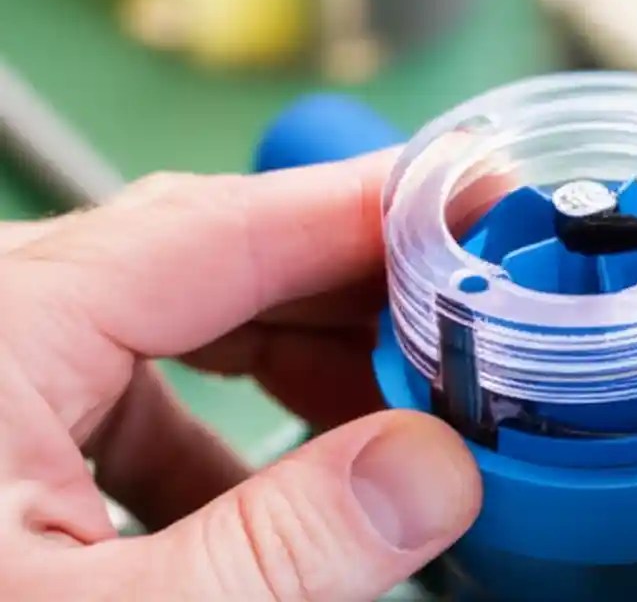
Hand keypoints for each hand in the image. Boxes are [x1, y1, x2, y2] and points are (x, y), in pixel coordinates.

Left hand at [0, 152, 479, 599]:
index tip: (480, 198)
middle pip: (227, 258)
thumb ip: (278, 547)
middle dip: (365, 296)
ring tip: (409, 414)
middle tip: (475, 328)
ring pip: (198, 318)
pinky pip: (153, 383)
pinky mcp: (18, 411)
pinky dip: (244, 423)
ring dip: (315, 362)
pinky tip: (300, 494)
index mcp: (10, 321)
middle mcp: (11, 313)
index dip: (374, 205)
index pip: (230, 222)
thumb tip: (433, 472)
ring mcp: (15, 359)